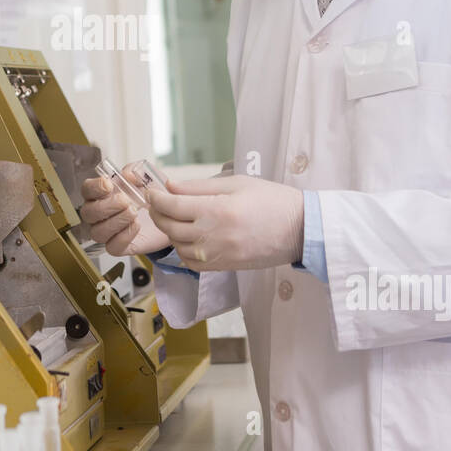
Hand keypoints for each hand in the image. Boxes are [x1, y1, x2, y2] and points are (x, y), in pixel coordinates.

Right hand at [79, 176, 173, 256]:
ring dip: (116, 222)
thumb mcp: (147, 177)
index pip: (87, 190)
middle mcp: (100, 213)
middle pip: (88, 213)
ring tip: (134, 213)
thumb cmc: (151, 195)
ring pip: (98, 232)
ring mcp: (107, 231)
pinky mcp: (119, 246)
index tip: (109, 184)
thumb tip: (128, 174)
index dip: (94, 187)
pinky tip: (136, 226)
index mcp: (102, 193)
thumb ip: (136, 171)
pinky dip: (124, 237)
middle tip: (126, 201)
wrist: (168, 215)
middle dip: (107, 206)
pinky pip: (112, 247)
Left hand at [147, 175, 303, 270]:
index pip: (172, 205)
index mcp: (217, 210)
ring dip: (170, 232)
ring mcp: (218, 255)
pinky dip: (184, 249)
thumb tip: (170, 186)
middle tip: (157, 203)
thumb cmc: (272, 201)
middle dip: (158, 213)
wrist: (299, 229)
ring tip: (174, 218)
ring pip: (178, 246)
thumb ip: (199, 186)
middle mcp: (213, 236)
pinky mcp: (224, 266)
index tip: (151, 191)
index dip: (156, 198)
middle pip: (170, 227)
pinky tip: (188, 237)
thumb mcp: (236, 183)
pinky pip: (192, 262)